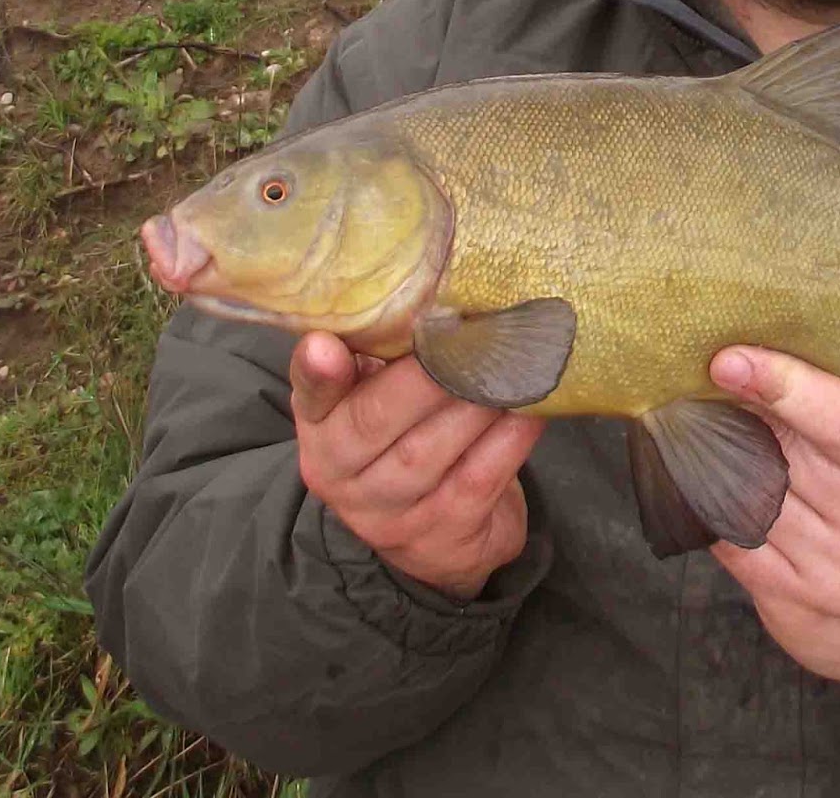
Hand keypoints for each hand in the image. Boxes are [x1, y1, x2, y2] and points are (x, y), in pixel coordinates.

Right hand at [290, 330, 543, 602]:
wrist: (440, 541)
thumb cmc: (410, 443)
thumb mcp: (378, 401)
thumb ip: (380, 355)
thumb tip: (422, 297)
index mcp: (321, 428)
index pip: (309, 396)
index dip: (317, 372)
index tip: (326, 345)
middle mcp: (341, 476)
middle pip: (375, 419)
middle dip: (427, 375)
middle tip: (472, 335)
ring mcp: (390, 514)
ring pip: (428, 451)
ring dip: (475, 401)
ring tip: (511, 363)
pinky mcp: (444, 535)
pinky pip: (477, 479)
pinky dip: (508, 439)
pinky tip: (530, 408)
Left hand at [708, 347, 839, 719]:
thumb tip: (776, 355)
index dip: (784, 385)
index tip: (730, 360)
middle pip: (783, 454)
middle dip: (735, 414)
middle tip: (696, 377)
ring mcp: (831, 572)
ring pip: (747, 497)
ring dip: (711, 457)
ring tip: (691, 421)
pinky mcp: (791, 605)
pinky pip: (729, 541)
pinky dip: (707, 505)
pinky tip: (698, 478)